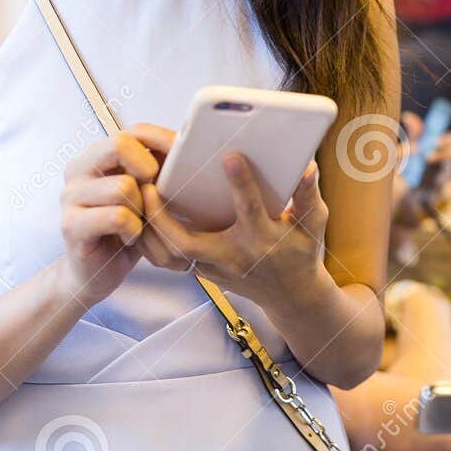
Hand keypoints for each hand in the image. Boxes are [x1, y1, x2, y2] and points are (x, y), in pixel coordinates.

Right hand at [55, 124, 172, 307]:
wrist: (98, 271)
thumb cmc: (128, 228)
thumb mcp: (147, 192)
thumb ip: (158, 166)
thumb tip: (187, 144)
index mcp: (97, 155)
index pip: (132, 131)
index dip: (162, 142)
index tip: (181, 160)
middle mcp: (79, 169)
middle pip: (119, 145)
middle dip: (148, 169)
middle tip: (154, 193)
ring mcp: (70, 196)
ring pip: (123, 186)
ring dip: (142, 208)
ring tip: (140, 222)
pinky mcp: (71, 224)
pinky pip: (117, 217)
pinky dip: (134, 229)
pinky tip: (131, 238)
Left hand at [141, 152, 330, 305]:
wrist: (290, 295)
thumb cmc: (302, 253)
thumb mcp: (314, 225)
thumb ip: (309, 196)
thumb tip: (307, 166)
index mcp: (262, 240)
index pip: (249, 210)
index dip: (241, 183)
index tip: (230, 155)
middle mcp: (233, 257)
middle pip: (186, 244)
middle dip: (162, 217)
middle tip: (148, 185)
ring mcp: (212, 268)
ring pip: (167, 255)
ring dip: (147, 229)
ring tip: (137, 195)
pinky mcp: (200, 271)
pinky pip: (167, 258)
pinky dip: (149, 238)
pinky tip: (140, 213)